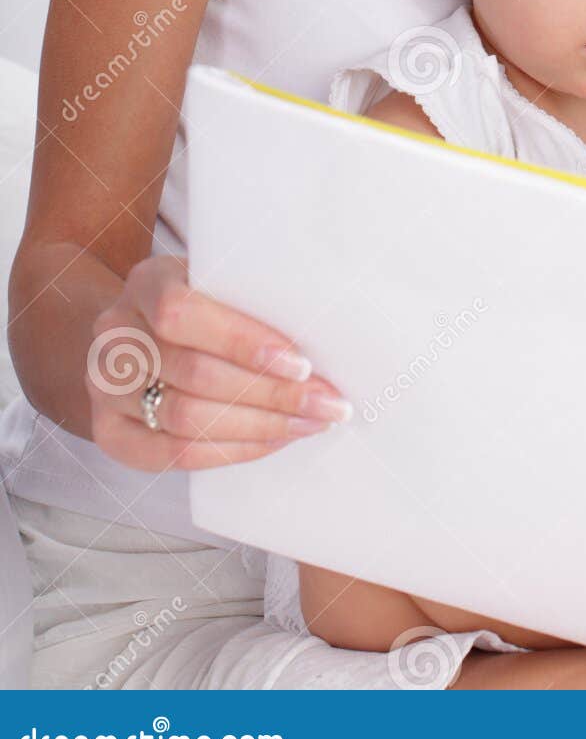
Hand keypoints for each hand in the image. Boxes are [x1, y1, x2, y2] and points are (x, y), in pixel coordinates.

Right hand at [86, 254, 351, 470]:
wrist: (136, 338)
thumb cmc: (197, 306)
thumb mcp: (216, 283)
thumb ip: (250, 298)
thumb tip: (323, 331)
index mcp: (145, 284)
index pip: (182, 313)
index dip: (243, 341)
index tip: (302, 364)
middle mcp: (117, 335)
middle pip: (195, 374)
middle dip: (272, 394)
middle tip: (328, 404)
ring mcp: (105, 387)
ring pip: (187, 418)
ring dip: (260, 426)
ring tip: (310, 423)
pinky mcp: (109, 432)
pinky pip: (173, 455)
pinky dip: (231, 451)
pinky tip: (273, 441)